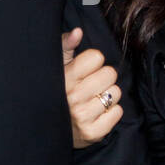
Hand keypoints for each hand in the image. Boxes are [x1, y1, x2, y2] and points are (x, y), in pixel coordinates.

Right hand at [61, 27, 121, 148]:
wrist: (46, 129)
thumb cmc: (55, 90)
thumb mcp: (57, 66)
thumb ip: (66, 45)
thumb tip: (78, 31)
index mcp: (65, 77)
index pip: (97, 57)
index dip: (93, 62)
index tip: (85, 70)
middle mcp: (73, 97)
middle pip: (110, 74)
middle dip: (103, 78)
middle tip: (91, 85)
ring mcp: (82, 116)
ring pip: (116, 93)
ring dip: (108, 95)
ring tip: (93, 99)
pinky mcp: (92, 133)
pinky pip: (118, 113)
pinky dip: (112, 113)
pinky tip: (98, 113)